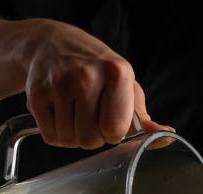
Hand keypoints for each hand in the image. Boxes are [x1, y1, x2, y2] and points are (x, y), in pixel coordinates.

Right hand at [23, 20, 171, 147]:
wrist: (53, 44)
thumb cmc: (97, 69)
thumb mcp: (126, 86)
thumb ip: (143, 117)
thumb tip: (166, 136)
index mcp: (117, 73)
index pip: (115, 129)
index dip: (113, 134)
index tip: (110, 122)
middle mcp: (86, 76)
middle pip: (90, 140)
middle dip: (93, 137)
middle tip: (91, 118)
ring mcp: (58, 84)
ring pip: (70, 140)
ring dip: (74, 136)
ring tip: (76, 114)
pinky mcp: (36, 94)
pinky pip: (50, 136)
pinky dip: (56, 133)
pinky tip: (61, 114)